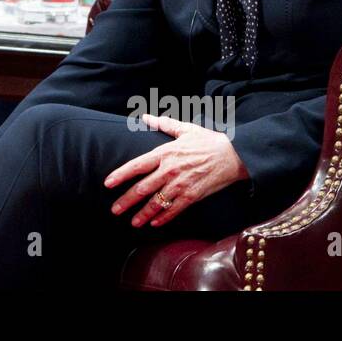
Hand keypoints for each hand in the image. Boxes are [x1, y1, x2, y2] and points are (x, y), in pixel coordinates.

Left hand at [104, 113, 248, 227]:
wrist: (234, 155)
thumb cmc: (208, 141)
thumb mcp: (185, 129)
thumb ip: (164, 124)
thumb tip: (147, 117)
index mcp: (164, 153)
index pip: (136, 166)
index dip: (120, 175)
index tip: (108, 183)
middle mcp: (169, 171)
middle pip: (142, 188)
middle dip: (126, 201)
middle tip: (114, 210)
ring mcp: (180, 185)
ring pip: (156, 203)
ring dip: (142, 214)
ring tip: (132, 222)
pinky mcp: (192, 196)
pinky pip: (174, 210)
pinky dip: (163, 218)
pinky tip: (155, 223)